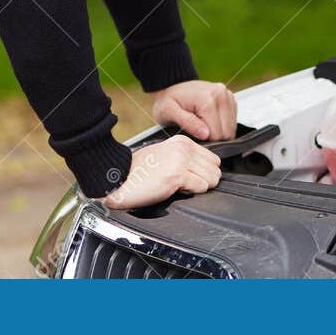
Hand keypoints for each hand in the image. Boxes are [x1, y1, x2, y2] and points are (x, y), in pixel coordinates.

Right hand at [101, 136, 220, 209]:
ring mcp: (181, 160)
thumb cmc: (141, 172)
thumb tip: (206, 170)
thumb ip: (186, 158)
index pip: (213, 159)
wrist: (120, 178)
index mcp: (182, 142)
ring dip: (199, 187)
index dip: (204, 172)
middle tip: (186, 184)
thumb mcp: (167, 157)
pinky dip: (191, 193)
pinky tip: (175, 190)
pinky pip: (201, 187)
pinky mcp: (177, 175)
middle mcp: (184, 148)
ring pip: (212, 179)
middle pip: (215, 170)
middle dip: (205, 181)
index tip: (190, 177)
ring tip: (180, 186)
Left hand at [151, 79, 236, 141]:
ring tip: (201, 124)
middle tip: (196, 129)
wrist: (171, 86)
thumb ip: (187, 122)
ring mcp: (228, 95)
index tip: (192, 134)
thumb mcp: (169, 112)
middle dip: (212, 137)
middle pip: (227, 132)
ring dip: (218, 131)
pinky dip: (222, 126)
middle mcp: (221, 93)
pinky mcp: (230, 99)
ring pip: (231, 129)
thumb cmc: (168, 100)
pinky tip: (208, 121)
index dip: (204, 140)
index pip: (216, 134)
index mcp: (208, 98)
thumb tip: (206, 134)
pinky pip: (232, 122)